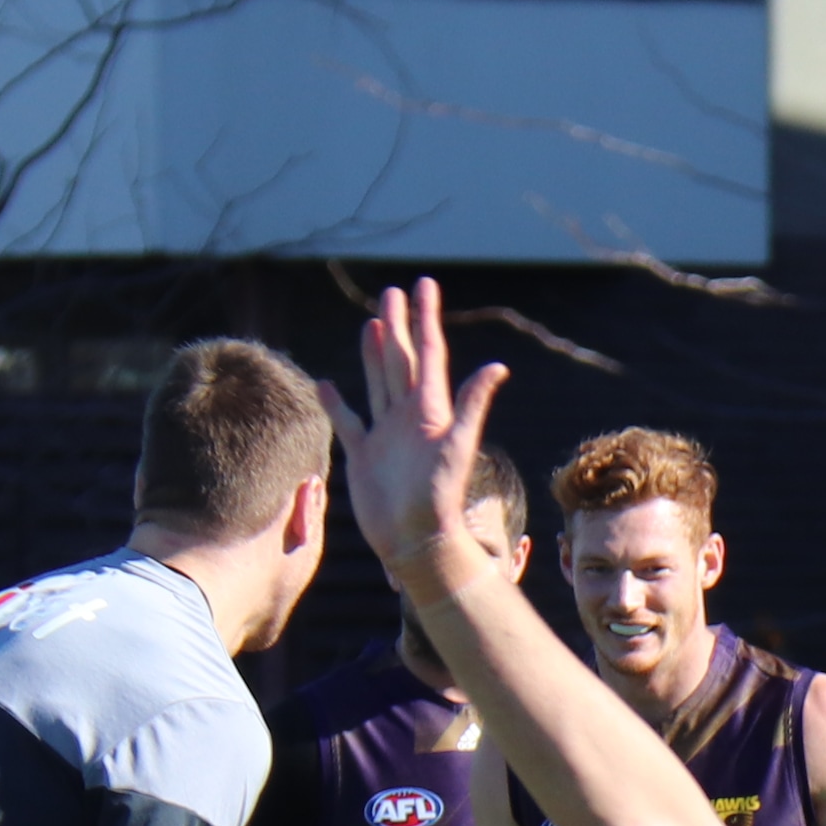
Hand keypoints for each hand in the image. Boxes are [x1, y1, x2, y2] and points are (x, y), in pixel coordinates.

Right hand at [315, 281, 512, 597]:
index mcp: (430, 408)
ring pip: (378, 383)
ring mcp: (385, 435)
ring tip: (373, 325)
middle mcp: (408, 417)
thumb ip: (473, 404)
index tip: (423, 285)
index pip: (428, 353)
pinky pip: (348, 422)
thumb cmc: (440, 495)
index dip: (425, 319)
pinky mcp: (364, 456)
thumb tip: (498, 366)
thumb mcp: (458, 445)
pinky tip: (327, 384)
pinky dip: (337, 404)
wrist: (416, 540)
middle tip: (392, 293)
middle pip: (400, 360)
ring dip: (375, 354)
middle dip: (398, 325)